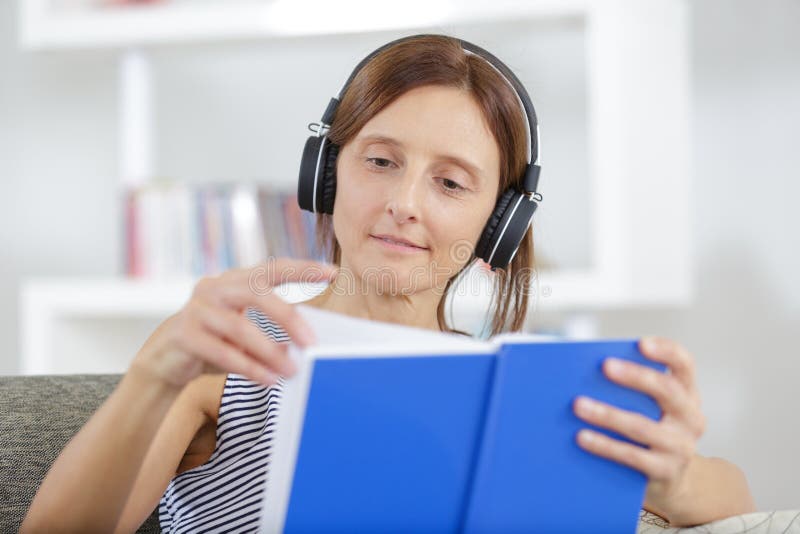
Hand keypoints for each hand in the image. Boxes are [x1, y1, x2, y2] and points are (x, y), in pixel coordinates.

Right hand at [131, 258, 337, 388]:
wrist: (164, 361)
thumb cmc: (214, 342)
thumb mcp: (244, 331)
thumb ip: (270, 330)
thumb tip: (305, 344)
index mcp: (234, 280)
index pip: (272, 268)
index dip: (302, 269)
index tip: (331, 273)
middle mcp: (214, 287)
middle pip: (257, 293)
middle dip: (288, 317)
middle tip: (311, 342)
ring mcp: (197, 309)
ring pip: (240, 327)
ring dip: (270, 352)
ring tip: (291, 370)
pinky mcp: (184, 334)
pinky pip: (222, 351)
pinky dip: (248, 367)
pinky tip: (267, 379)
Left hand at [571, 336, 705, 510]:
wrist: (672, 479)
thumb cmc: (652, 430)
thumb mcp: (653, 407)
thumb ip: (633, 388)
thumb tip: (589, 372)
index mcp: (687, 394)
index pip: (684, 365)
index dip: (666, 351)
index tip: (642, 343)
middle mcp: (691, 418)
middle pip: (666, 391)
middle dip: (635, 376)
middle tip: (605, 366)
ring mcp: (681, 447)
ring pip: (641, 426)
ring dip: (607, 414)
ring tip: (578, 404)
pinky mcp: (665, 471)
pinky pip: (631, 456)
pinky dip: (603, 444)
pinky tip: (581, 436)